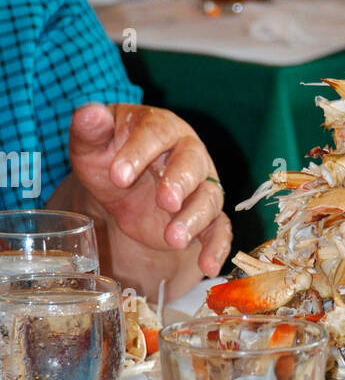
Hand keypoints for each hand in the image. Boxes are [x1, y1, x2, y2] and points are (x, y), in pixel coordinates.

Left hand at [67, 103, 231, 295]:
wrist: (119, 187)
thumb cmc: (108, 157)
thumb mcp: (91, 145)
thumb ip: (90, 129)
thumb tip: (88, 113)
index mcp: (160, 127)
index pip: (156, 133)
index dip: (139, 152)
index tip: (118, 176)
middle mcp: (188, 153)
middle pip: (193, 163)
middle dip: (180, 182)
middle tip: (164, 200)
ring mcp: (200, 186)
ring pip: (209, 198)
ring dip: (194, 219)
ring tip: (173, 239)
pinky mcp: (204, 217)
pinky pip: (220, 229)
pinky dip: (217, 248)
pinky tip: (208, 266)